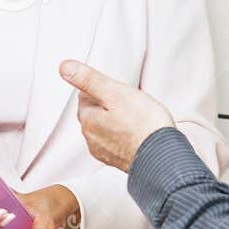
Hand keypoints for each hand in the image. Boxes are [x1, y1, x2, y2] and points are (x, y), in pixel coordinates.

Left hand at [58, 59, 173, 172]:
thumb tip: (65, 67)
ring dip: (116, 122)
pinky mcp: (118, 161)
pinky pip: (116, 142)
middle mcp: (91, 139)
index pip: (85, 97)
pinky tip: (138, 133)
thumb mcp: (115, 92)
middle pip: (95, 113)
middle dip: (109, 106)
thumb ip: (89, 80)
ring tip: (136, 118)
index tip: (119, 93)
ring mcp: (104, 152)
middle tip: (130, 104)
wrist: (163, 156)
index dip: (104, 91)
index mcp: (88, 120)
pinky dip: (124, 136)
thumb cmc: (143, 124)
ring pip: (105, 128)